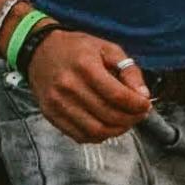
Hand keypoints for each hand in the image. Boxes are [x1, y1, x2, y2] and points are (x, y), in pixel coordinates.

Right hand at [24, 26, 154, 143]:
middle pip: (108, 115)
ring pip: (96, 130)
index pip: (117, 95)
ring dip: (117, 130)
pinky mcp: (50, 114)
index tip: (146, 104)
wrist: (39, 51)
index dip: (137, 105)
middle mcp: (68, 85)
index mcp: (84, 65)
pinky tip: (106, 125)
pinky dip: (99, 136)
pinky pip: (80, 136)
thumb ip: (129, 70)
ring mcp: (57, 103)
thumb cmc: (77, 49)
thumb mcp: (107, 49)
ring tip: (125, 121)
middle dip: (131, 119)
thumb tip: (143, 96)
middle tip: (139, 114)